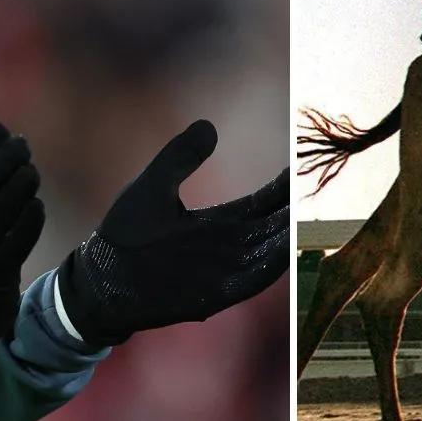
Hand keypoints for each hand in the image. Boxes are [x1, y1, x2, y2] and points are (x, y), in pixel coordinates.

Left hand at [56, 121, 288, 346]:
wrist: (100, 281)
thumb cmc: (122, 236)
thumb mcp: (153, 186)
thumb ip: (180, 158)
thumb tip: (209, 125)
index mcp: (218, 225)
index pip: (262, 204)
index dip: (284, 189)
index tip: (302, 167)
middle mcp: (227, 249)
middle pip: (273, 227)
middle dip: (295, 211)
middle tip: (321, 189)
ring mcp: (222, 274)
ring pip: (268, 254)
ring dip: (288, 237)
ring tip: (307, 215)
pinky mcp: (213, 295)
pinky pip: (249, 281)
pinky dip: (269, 265)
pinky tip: (286, 248)